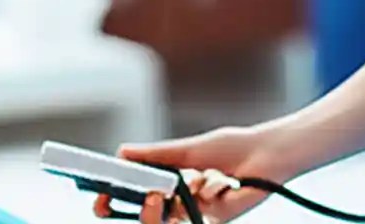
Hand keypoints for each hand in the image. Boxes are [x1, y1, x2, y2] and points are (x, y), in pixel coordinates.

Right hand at [93, 126, 293, 223]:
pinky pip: (196, 217)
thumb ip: (155, 155)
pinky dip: (208, 191)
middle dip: (138, 211)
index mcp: (169, 184)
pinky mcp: (214, 221)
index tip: (99, 201)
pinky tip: (221, 182)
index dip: (114, 203)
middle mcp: (179, 202)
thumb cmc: (231, 148)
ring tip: (181, 184)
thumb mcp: (187, 149)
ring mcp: (195, 214)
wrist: (265, 153)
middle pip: (146, 218)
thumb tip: (120, 153)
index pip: (135, 199)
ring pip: (166, 221)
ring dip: (172, 200)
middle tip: (135, 198)